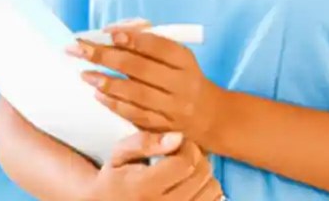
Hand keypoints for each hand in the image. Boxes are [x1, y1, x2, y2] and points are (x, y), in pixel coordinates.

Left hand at [71, 23, 221, 146]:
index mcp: (185, 61)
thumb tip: (113, 33)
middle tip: (80, 48)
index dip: (132, 39)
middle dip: (106, 56)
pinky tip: (98, 94)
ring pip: (136, 94)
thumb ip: (150, 43)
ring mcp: (172, 109)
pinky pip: (135, 115)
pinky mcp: (163, 128)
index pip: (158, 46)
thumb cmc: (185, 78)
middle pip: (141, 68)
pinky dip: (114, 104)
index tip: (107, 32)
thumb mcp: (177, 57)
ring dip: (106, 82)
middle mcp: (181, 85)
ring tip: (85, 73)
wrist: (210, 116)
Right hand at [81, 132, 223, 200]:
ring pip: (213, 189)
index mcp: (144, 187)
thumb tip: (177, 137)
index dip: (187, 146)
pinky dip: (207, 190)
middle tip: (183, 153)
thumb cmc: (115, 179)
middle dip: (197, 157)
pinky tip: (191, 184)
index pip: (184, 163)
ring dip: (204, 174)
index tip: (179, 142)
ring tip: (187, 169)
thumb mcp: (119, 155)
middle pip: (201, 175)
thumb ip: (144, 142)